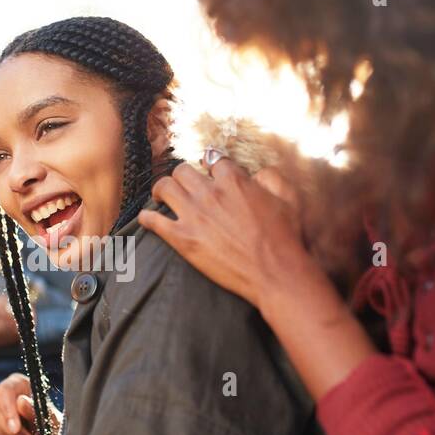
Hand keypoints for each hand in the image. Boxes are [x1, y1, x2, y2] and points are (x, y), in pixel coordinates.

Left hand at [138, 157, 309, 308]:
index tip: (209, 173)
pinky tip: (147, 219)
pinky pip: (153, 221)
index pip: (213, 161)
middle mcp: (210, 193)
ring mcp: (194, 215)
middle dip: (183, 176)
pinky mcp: (183, 239)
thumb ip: (271, 178)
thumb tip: (256, 174)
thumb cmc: (284, 238)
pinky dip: (147, 218)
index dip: (210, 166)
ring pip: (164, 187)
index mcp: (234, 181)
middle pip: (182, 170)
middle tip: (184, 187)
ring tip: (163, 197)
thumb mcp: (288, 198)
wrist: (274, 273)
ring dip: (162, 190)